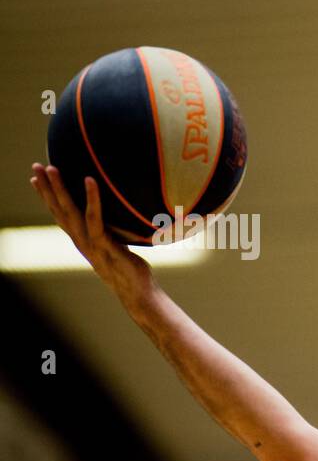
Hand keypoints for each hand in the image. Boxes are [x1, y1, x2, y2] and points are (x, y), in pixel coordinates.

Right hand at [30, 164, 155, 305]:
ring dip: (59, 189)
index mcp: (82, 241)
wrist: (138, 294)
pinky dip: (92, 198)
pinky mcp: (104, 246)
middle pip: (58, 211)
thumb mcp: (117, 247)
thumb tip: (118, 220)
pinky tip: (90, 180)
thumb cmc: (131, 271)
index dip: (47, 198)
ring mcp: (91, 244)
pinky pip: (95, 219)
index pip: (60, 215)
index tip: (36, 179)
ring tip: (52, 168)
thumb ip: (111, 234)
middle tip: (36, 166)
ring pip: (70, 212)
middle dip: (46, 188)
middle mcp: (81, 242)